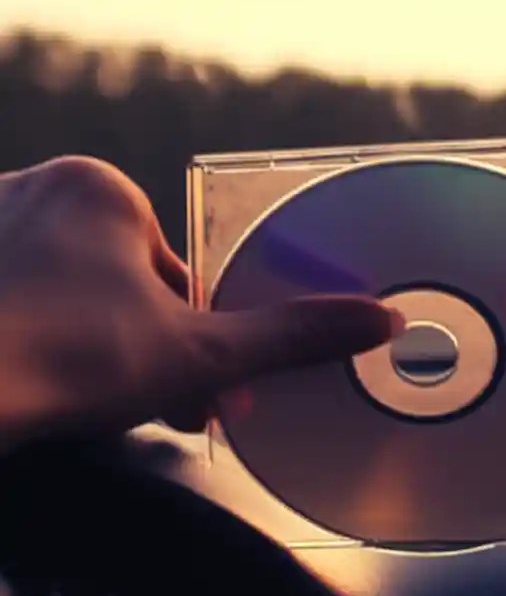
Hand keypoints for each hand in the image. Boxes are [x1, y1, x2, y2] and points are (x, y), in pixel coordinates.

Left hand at [0, 156, 398, 450]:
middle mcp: (32, 192)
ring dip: (92, 354)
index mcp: (101, 191)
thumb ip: (294, 337)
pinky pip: (16, 311)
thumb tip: (379, 320)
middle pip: (119, 287)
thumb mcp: (202, 356)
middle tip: (150, 403)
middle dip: (143, 352)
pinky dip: (33, 350)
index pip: (174, 272)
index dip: (194, 337)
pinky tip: (36, 391)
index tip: (193, 384)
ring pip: (65, 301)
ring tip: (87, 402)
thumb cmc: (58, 362)